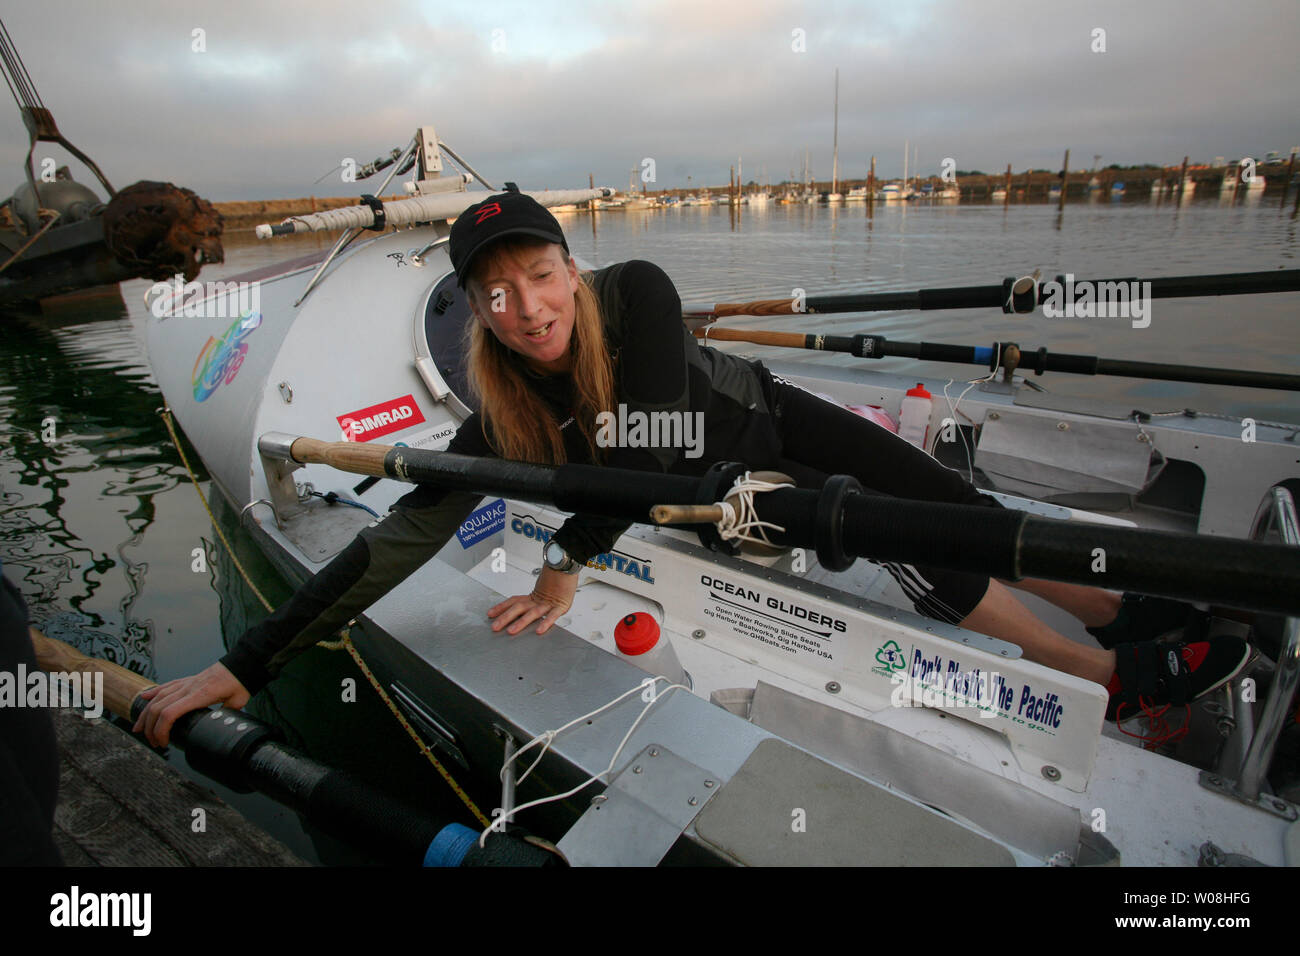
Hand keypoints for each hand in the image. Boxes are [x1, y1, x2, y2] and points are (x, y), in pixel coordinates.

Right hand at [132, 661, 250, 747]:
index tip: (163, 743)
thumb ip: (227, 716)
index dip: (161, 730)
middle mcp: (187, 688)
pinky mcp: (186, 680)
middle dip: (150, 728)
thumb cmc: (239, 684)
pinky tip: (143, 699)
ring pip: (157, 698)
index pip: (169, 713)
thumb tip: (224, 730)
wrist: (240, 664)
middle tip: (154, 743)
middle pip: (157, 708)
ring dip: (145, 714)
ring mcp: (185, 683)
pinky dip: (152, 694)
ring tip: (139, 729)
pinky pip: (164, 687)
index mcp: (198, 695)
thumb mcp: (236, 704)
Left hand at [487, 566, 578, 634]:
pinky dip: (546, 622)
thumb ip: (536, 597)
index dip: (501, 607)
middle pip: (519, 608)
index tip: (490, 614)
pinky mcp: (561, 605)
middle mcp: (539, 599)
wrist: (568, 564)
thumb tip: (523, 605)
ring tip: (512, 630)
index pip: (514, 601)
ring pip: (532, 613)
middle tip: (495, 626)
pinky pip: (552, 616)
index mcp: (534, 596)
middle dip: (506, 617)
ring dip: (521, 622)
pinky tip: (539, 630)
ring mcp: (549, 603)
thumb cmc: (560, 577)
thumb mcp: (545, 589)